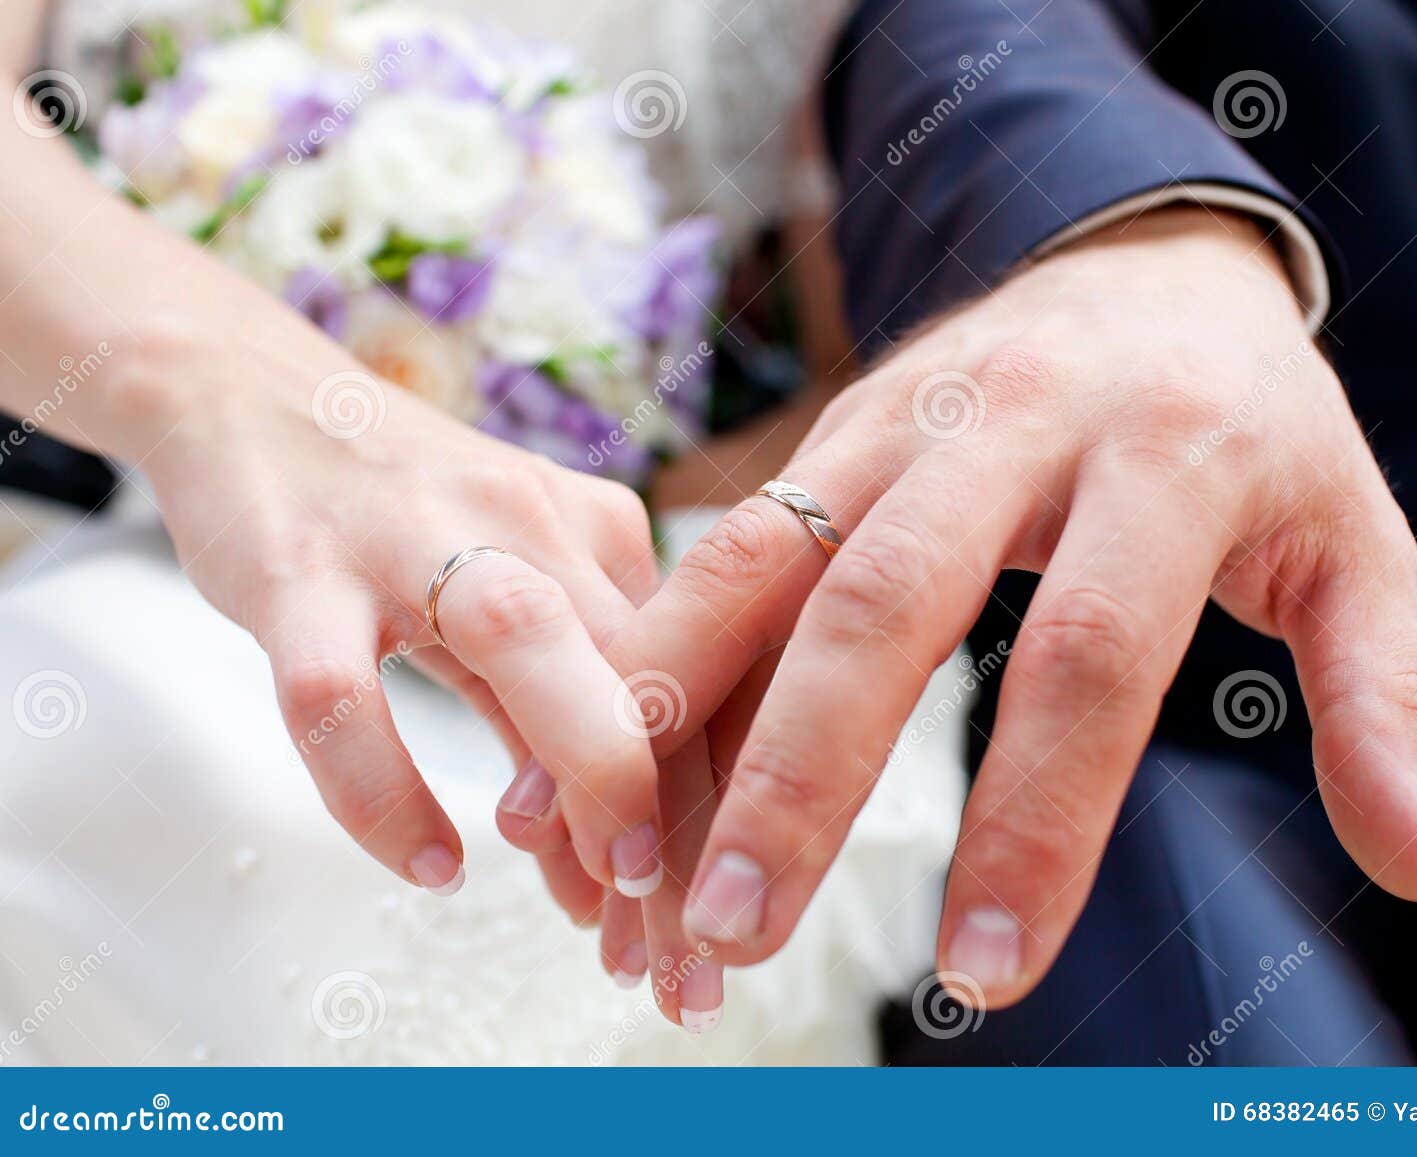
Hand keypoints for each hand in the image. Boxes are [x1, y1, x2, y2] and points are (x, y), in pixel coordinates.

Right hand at [133, 315, 665, 902]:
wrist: (251, 396)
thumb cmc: (401, 520)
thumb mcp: (507, 600)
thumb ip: (557, 723)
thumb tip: (606, 873)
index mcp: (595, 530)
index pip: (691, 669)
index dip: (717, 794)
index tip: (713, 899)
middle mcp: (525, 520)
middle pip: (638, 657)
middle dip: (678, 798)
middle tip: (680, 918)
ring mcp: (410, 537)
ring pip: (526, 642)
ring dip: (582, 774)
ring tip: (595, 898)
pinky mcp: (297, 569)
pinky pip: (344, 695)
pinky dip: (387, 793)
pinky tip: (429, 864)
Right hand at [603, 206, 1416, 1007]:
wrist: (1147, 264)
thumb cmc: (1255, 424)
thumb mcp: (1350, 542)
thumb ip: (1379, 698)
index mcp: (1167, 454)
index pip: (1093, 654)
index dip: (1036, 818)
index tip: (987, 969)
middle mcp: (1014, 419)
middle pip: (888, 599)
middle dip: (805, 776)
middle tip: (741, 936)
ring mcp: (904, 412)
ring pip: (770, 561)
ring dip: (687, 714)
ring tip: (626, 862)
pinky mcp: (833, 426)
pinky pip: (730, 545)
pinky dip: (662, 660)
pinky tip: (609, 761)